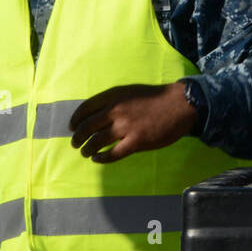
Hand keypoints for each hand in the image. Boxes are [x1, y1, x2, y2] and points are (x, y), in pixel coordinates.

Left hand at [69, 82, 196, 162]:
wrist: (180, 104)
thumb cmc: (156, 98)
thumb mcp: (131, 92)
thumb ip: (114, 101)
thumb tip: (98, 115)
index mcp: (114, 96)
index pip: (86, 108)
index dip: (76, 119)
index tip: (72, 127)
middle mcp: (116, 110)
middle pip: (87, 126)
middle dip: (78, 137)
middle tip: (75, 143)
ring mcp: (126, 126)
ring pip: (97, 141)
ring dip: (87, 148)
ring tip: (85, 152)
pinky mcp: (136, 141)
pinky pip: (113, 154)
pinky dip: (102, 158)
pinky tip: (97, 159)